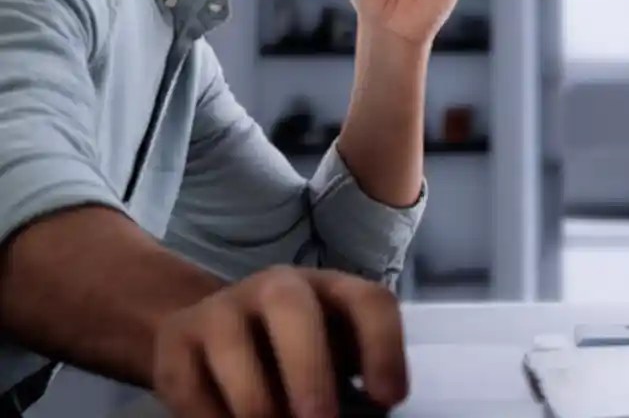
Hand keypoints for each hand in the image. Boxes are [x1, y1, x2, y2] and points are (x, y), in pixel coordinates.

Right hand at [151, 266, 407, 417]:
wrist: (214, 339)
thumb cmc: (296, 357)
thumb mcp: (334, 360)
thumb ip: (351, 385)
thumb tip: (365, 412)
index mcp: (332, 290)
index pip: (368, 301)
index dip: (383, 348)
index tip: (388, 399)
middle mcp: (278, 287)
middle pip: (293, 308)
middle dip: (308, 370)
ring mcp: (222, 307)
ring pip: (232, 346)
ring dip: (255, 403)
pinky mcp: (176, 338)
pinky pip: (190, 383)